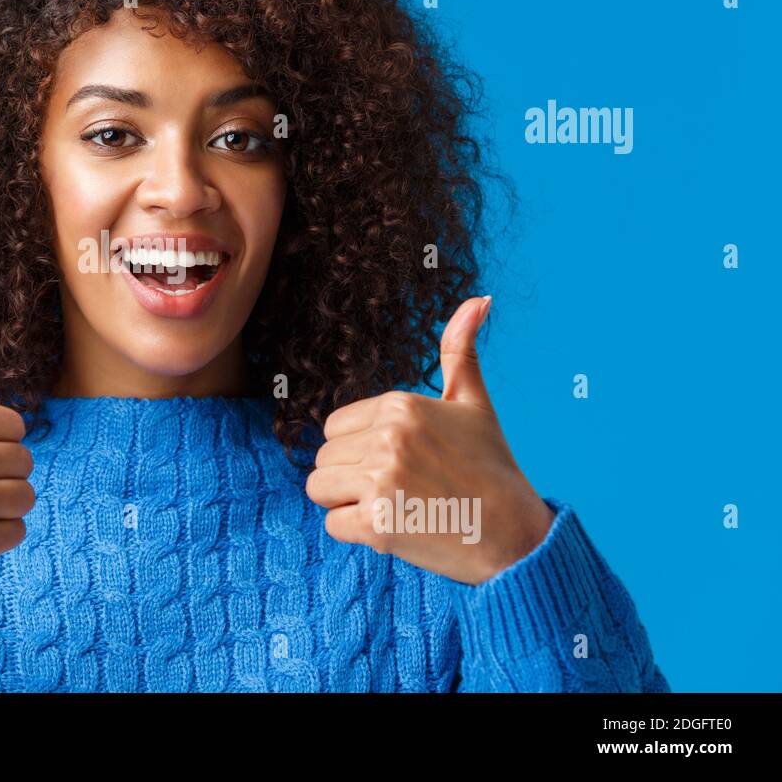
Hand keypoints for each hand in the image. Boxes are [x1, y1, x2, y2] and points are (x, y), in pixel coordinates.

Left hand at [304, 296, 554, 583]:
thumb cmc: (491, 468)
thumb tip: (479, 298)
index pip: (335, 427)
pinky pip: (333, 525)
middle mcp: (388, 438)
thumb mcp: (474, 404)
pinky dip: (357, 533)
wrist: (515, 536)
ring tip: (394, 506)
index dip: (360, 449)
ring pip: (319, 489)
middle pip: (323, 458)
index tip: (402, 462)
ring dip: (347, 503)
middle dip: (352, 478)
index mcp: (400, 405)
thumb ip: (460, 351)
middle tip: (401, 489)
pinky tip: (396, 528)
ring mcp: (380, 481)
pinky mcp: (377, 524)